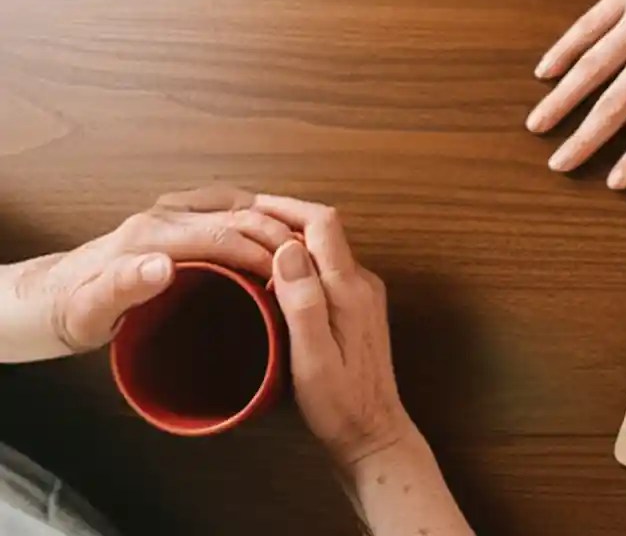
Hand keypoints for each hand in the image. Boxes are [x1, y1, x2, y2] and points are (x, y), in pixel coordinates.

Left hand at [0, 185, 292, 362]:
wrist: (41, 301)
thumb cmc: (67, 312)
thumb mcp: (89, 312)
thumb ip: (123, 286)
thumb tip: (164, 264)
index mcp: (151, 235)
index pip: (228, 234)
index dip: (268, 253)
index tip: (299, 276)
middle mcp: (163, 215)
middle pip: (241, 211)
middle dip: (283, 231)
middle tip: (318, 258)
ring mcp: (168, 212)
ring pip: (238, 202)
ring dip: (276, 216)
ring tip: (308, 240)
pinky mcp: (172, 218)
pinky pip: (227, 206)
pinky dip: (258, 213)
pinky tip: (274, 230)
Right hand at [254, 195, 410, 465]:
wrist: (374, 432)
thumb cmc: (340, 403)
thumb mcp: (313, 357)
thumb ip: (303, 302)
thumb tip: (286, 250)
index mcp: (350, 290)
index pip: (322, 222)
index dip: (285, 207)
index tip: (247, 207)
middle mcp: (362, 283)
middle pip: (323, 228)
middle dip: (284, 216)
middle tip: (239, 220)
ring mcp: (363, 294)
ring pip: (325, 247)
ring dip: (290, 237)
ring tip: (248, 240)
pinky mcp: (358, 306)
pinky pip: (327, 267)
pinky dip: (299, 260)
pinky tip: (272, 273)